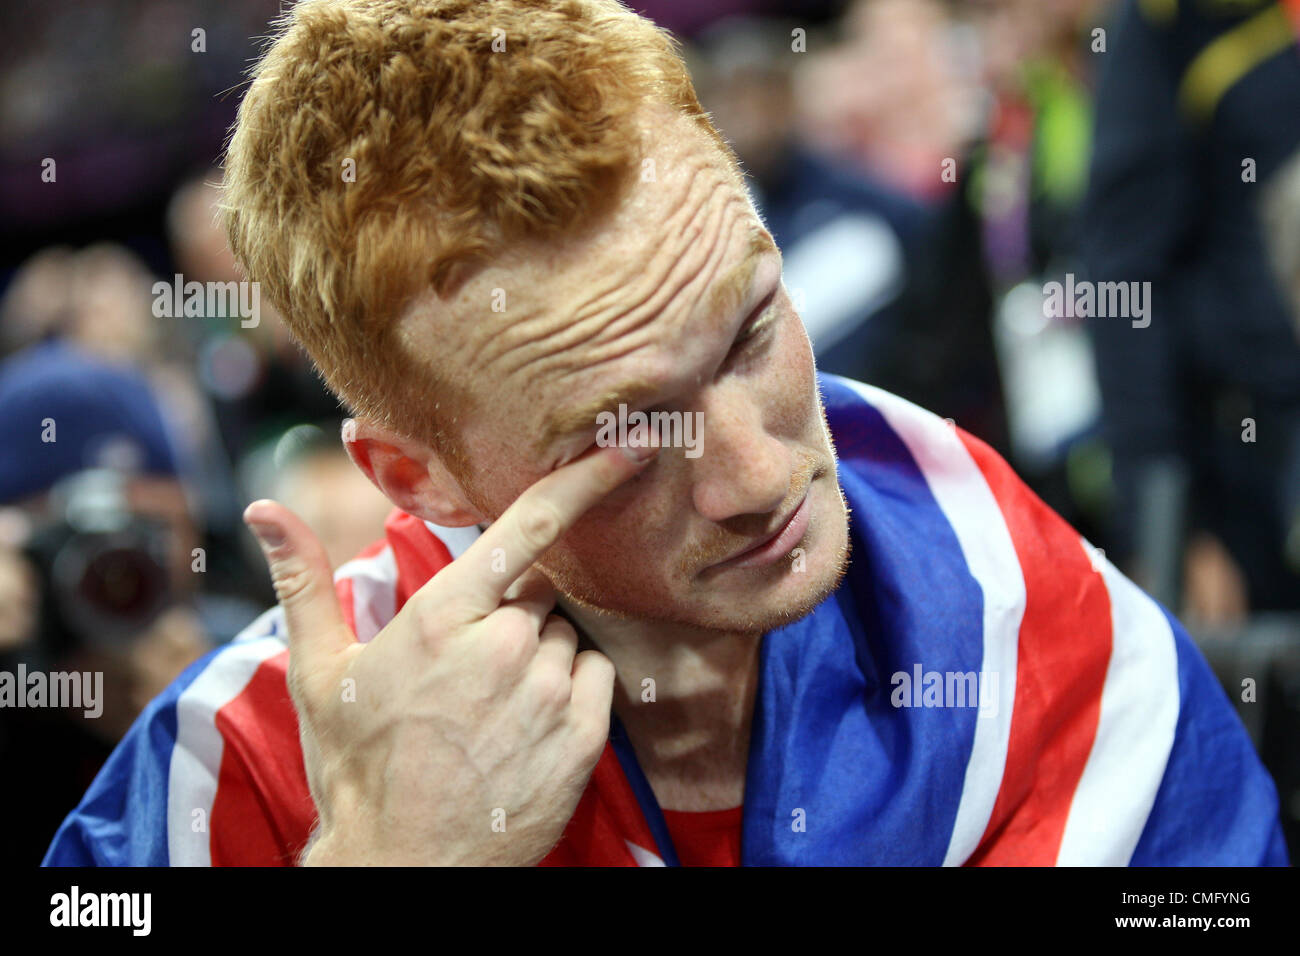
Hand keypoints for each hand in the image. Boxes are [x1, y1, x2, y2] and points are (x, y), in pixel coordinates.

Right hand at [243, 442, 655, 865]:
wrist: (403, 865)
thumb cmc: (357, 765)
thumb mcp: (317, 672)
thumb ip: (303, 581)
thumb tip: (262, 513)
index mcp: (442, 618)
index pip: (525, 528)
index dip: (581, 480)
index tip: (627, 447)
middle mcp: (504, 647)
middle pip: (539, 591)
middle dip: (514, 610)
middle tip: (468, 664)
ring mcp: (547, 694)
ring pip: (564, 635)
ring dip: (539, 653)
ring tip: (490, 704)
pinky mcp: (581, 739)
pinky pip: (596, 676)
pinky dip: (572, 686)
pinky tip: (527, 721)